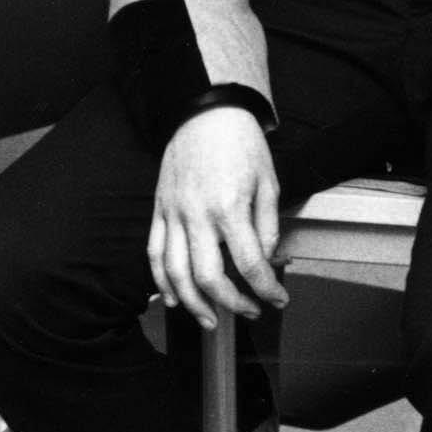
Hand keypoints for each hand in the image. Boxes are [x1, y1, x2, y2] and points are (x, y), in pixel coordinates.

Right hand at [149, 107, 285, 331]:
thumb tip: (266, 258)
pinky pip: (153, 253)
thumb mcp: (269, 182)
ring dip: (193, 303)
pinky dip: (161, 281)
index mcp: (229, 207)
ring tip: (210, 319)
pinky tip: (174, 298)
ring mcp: (173, 213)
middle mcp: (197, 215)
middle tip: (249, 312)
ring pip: (174, 272)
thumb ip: (267, 225)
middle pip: (208, 276)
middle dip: (231, 303)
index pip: (249, 263)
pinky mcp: (159, 210)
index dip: (266, 289)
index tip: (277, 299)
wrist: (205, 112)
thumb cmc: (240, 144)